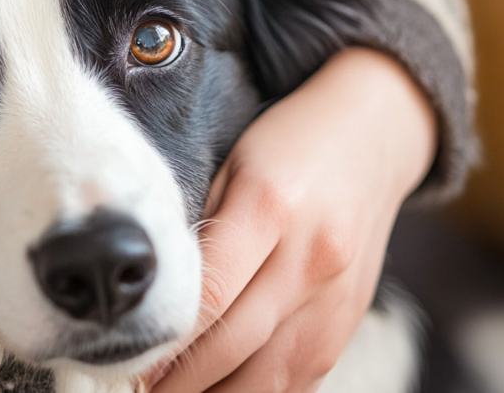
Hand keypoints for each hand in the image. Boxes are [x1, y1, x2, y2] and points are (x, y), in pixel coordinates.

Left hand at [146, 47, 436, 392]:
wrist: (373, 136)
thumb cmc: (288, 144)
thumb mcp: (231, 164)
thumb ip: (198, 226)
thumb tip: (150, 294)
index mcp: (271, 207)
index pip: (212, 294)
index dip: (168, 339)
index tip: (130, 360)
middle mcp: (309, 259)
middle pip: (238, 344)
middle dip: (182, 381)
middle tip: (140, 390)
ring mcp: (336, 298)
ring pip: (273, 376)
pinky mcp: (348, 321)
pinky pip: (303, 379)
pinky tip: (218, 392)